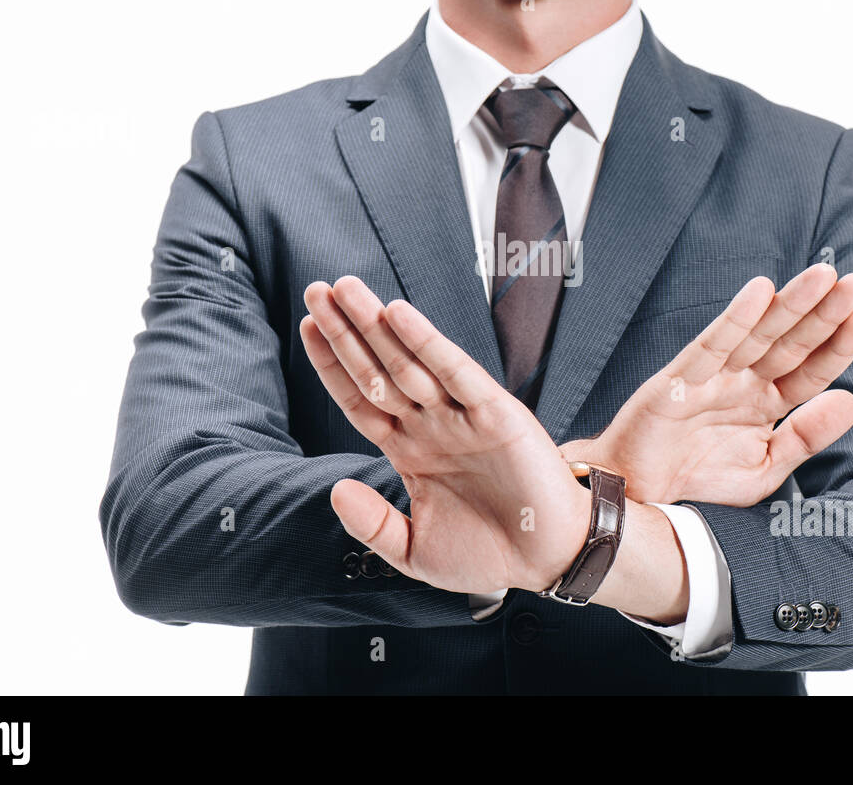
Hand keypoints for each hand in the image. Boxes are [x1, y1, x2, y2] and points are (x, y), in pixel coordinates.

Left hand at [300, 277, 591, 595]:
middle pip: (377, 368)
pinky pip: (456, 372)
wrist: (546, 561)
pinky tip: (400, 315)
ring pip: (409, 362)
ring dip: (376, 325)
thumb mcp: (415, 550)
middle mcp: (431, 424)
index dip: (332, 363)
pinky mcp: (496, 413)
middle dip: (346, 330)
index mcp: (409, 449)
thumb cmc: (486, 554)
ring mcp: (461, 416)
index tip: (306, 327)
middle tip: (317, 290)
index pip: (360, 397)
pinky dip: (428, 343)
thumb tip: (335, 490)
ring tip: (345, 290)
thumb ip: (373, 525)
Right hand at [563, 263, 852, 505]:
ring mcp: (711, 378)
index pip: (811, 370)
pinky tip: (760, 292)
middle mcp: (742, 384)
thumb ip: (806, 438)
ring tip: (822, 277)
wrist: (639, 501)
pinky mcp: (678, 380)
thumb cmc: (697, 485)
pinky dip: (735, 318)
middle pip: (790, 342)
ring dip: (790, 304)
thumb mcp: (764, 470)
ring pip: (757, 334)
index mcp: (765, 405)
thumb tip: (850, 400)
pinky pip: (712, 345)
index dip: (838, 344)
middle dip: (822, 312)